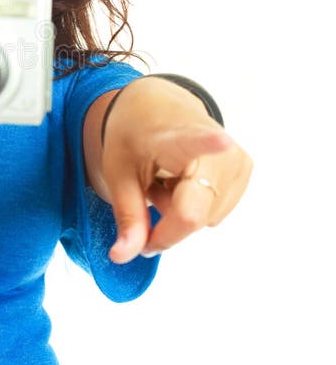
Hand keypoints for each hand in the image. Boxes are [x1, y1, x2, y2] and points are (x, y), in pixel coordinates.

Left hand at [99, 77, 252, 263]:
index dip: (210, 144)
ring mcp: (235, 156)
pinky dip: (195, 207)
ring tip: (168, 180)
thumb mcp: (118, 173)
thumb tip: (123, 257)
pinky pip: (215, 213)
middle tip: (147, 196)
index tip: (222, 140)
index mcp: (174, 136)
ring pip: (204, 219)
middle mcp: (214, 143)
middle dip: (165, 224)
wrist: (158, 107)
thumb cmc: (135, 138)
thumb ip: (127, 216)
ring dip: (179, 213)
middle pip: (192, 213)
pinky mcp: (245, 167)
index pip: (194, 141)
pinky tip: (186, 180)